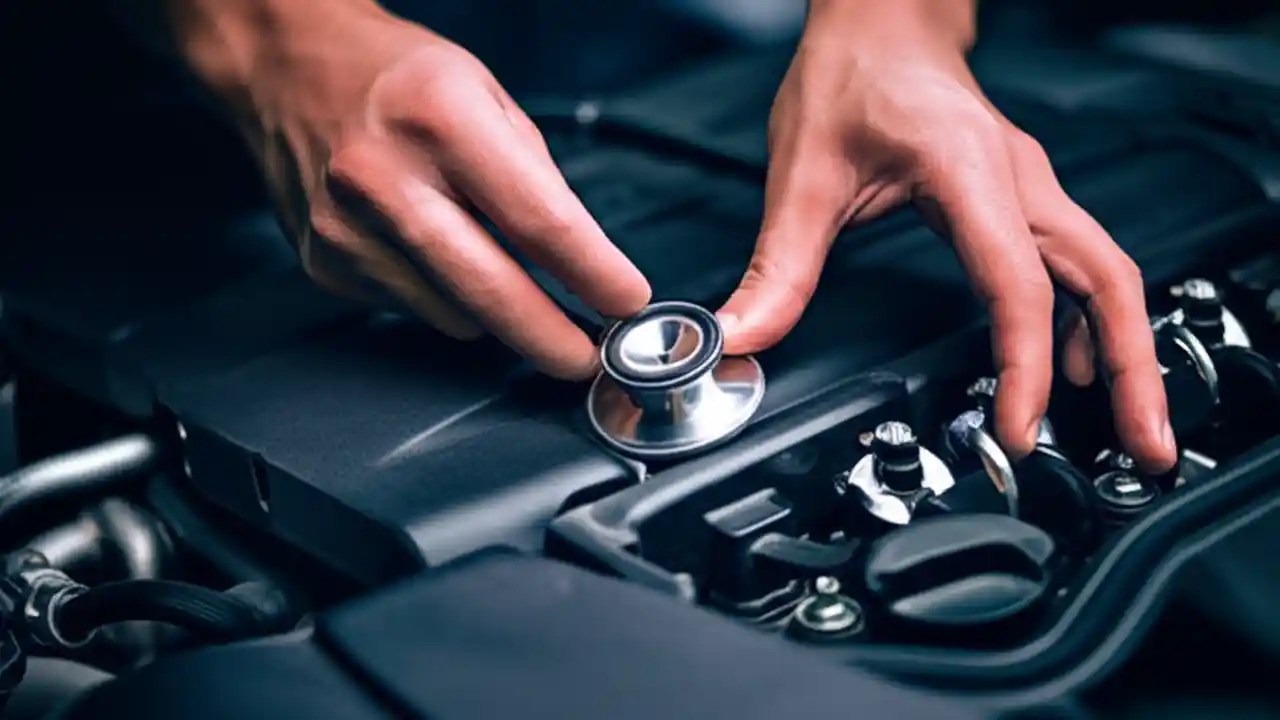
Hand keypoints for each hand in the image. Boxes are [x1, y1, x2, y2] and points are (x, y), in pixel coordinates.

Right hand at [171, 0, 648, 378]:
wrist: (284, 67)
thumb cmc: (396, 77)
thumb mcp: (486, 95)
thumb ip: (536, 179)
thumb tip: (583, 265)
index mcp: (439, 117)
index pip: (539, 220)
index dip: (594, 274)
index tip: (628, 303)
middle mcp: (384, 177)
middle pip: (492, 291)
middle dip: (553, 339)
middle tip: (588, 358)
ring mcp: (347, 230)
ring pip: (455, 314)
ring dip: (493, 311)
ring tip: (488, 259)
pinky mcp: (326, 266)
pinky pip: (414, 308)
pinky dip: (441, 295)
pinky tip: (427, 247)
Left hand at [716, 0, 1174, 469]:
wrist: (880, 24)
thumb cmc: (852, 76)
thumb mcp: (802, 174)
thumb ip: (777, 266)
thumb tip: (744, 337)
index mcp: (970, 172)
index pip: (1019, 285)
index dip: (1026, 366)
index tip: (1017, 429)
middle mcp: (1020, 181)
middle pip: (1107, 282)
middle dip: (1132, 372)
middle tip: (1147, 448)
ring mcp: (1032, 189)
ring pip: (1107, 276)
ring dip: (1126, 353)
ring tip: (1133, 428)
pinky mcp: (1024, 199)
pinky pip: (1079, 267)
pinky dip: (1089, 323)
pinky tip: (1076, 365)